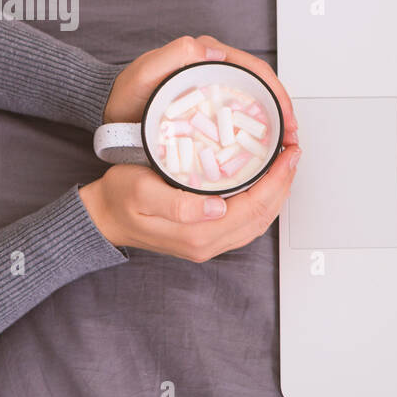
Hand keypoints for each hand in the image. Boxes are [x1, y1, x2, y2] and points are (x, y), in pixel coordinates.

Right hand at [79, 149, 300, 260]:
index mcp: (198, 234)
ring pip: (259, 221)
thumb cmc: (119, 198)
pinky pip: (248, 223)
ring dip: (277, 193)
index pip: (254, 206)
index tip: (288, 153)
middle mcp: (209, 244)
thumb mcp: (140, 191)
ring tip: (285, 165)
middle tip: (293, 152)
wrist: (103, 218)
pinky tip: (266, 183)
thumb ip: (178, 205)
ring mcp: (210, 244)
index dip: (277, 179)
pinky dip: (263, 202)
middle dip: (283, 183)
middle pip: (263, 215)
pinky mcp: (209, 239)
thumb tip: (216, 209)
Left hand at [103, 35, 298, 144]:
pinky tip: (266, 144)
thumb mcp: (144, 75)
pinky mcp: (214, 105)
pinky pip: (244, 113)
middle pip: (263, 85)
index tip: (284, 118)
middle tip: (291, 137)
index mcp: (206, 55)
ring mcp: (216, 86)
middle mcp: (215, 67)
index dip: (275, 93)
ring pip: (257, 100)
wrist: (114, 116)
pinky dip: (260, 128)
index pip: (254, 69)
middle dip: (283, 110)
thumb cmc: (127, 96)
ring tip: (284, 144)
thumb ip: (170, 57)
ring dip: (276, 120)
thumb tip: (209, 50)